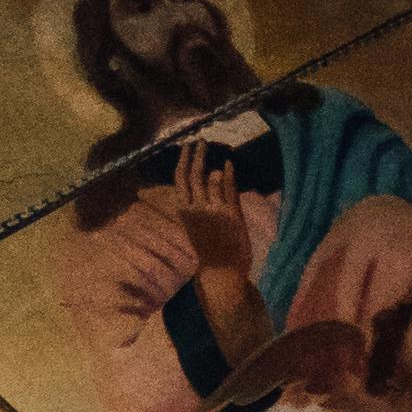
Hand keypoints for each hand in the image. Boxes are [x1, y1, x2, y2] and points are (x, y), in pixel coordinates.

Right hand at [170, 140, 258, 297]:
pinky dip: (229, 173)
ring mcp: (214, 210)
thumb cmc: (208, 247)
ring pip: (212, 178)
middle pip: (195, 175)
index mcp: (183, 211)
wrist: (221, 270)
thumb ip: (196, 203)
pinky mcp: (231, 214)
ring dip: (213, 163)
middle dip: (197, 155)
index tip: (187, 147)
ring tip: (216, 151)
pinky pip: (230, 188)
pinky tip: (230, 164)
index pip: (180, 180)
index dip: (183, 161)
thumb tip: (203, 178)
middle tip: (201, 141)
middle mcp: (196, 208)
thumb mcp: (195, 224)